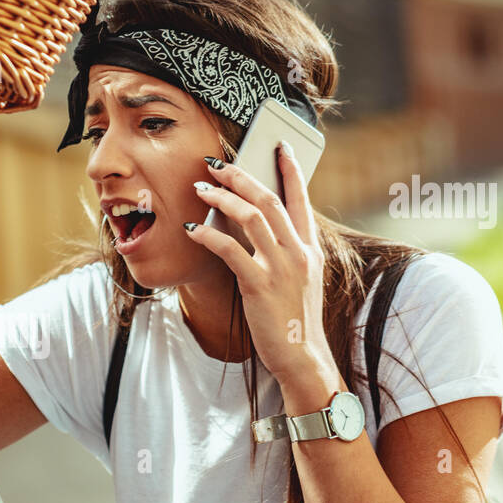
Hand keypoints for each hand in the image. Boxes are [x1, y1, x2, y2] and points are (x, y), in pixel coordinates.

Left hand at [184, 143, 332, 383]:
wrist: (302, 356)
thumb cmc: (294, 320)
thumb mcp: (300, 280)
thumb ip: (286, 252)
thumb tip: (259, 228)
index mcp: (310, 248)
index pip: (301, 199)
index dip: (291, 169)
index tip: (279, 146)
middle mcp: (298, 252)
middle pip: (270, 200)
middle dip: (241, 176)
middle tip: (217, 163)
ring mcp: (281, 268)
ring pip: (252, 217)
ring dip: (223, 198)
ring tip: (201, 187)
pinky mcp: (260, 285)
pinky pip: (230, 251)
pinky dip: (209, 235)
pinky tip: (192, 228)